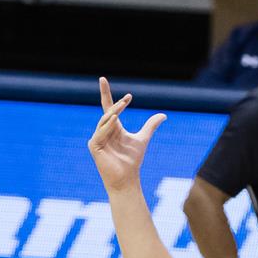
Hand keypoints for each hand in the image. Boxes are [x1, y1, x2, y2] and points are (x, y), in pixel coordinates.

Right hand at [87, 77, 165, 193]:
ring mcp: (97, 138)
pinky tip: (115, 119)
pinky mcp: (94, 146)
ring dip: (114, 112)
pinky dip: (107, 126)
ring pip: (104, 121)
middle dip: (116, 104)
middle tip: (128, 98)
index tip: (103, 79)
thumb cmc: (132, 161)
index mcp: (112, 127)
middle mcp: (103, 131)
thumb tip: (163, 115)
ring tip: (124, 105)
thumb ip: (150, 126)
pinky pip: (100, 132)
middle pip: (108, 112)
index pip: (108, 106)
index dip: (106, 93)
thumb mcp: (143, 139)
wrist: (127, 179)